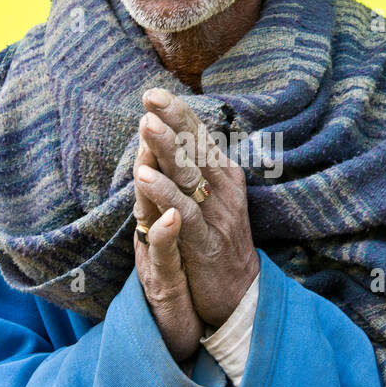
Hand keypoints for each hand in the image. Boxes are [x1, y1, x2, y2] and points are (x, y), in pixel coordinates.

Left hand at [136, 88, 260, 329]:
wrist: (241, 293)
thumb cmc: (221, 242)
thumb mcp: (215, 199)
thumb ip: (200, 170)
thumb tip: (180, 136)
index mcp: (225, 176)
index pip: (200, 137)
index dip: (178, 114)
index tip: (154, 93)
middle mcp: (224, 190)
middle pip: (197, 148)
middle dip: (173, 121)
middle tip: (150, 96)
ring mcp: (217, 215)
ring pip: (190, 174)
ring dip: (167, 149)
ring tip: (146, 126)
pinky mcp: (207, 242)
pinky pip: (185, 212)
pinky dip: (165, 192)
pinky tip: (144, 177)